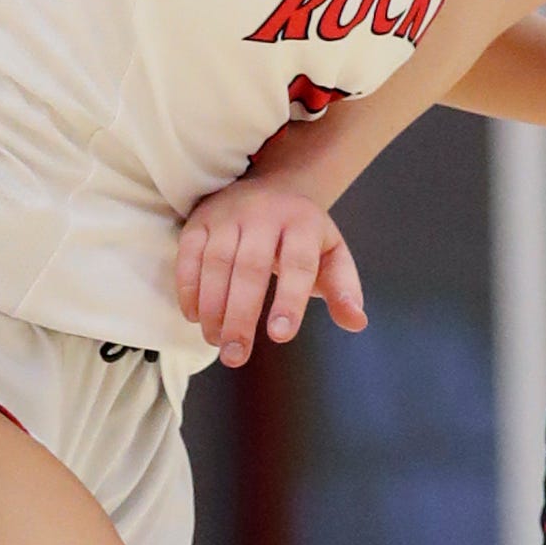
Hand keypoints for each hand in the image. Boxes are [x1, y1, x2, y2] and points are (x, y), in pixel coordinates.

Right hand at [177, 180, 366, 367]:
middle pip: (251, 268)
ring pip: (216, 263)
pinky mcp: (200, 220)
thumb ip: (344, 290)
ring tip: (217, 343)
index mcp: (303, 223)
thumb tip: (356, 323)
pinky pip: (189, 255)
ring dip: (213, 308)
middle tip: (236, 357)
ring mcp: (228, 214)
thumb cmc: (305, 236)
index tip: (281, 336)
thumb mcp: (332, 255)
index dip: (289, 300)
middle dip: (241, 316)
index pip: (298, 264)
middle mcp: (264, 214)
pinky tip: (195, 317)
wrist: (274, 187)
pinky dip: (188, 288)